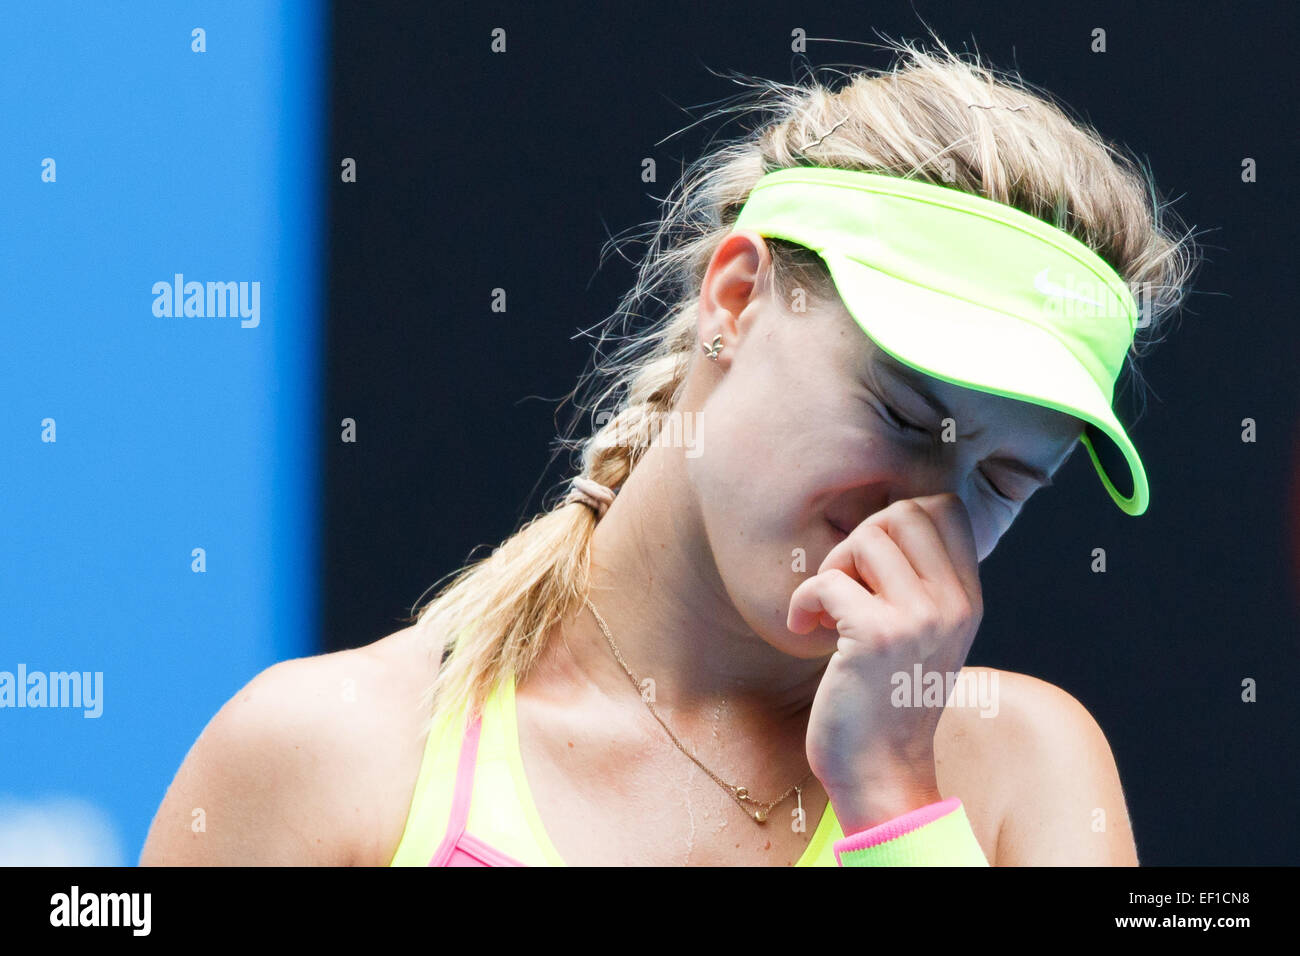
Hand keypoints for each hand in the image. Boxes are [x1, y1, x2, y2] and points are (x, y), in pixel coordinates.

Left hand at [788, 494, 983, 830]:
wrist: (882, 772)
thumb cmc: (887, 702)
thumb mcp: (925, 636)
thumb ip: (919, 583)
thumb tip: (886, 521)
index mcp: (967, 599)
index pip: (946, 508)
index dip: (897, 518)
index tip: (873, 564)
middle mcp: (952, 604)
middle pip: (903, 512)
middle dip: (860, 538)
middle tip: (846, 584)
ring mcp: (919, 619)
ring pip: (865, 538)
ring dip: (831, 569)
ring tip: (830, 611)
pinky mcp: (877, 636)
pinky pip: (826, 581)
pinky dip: (803, 602)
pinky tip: (808, 630)